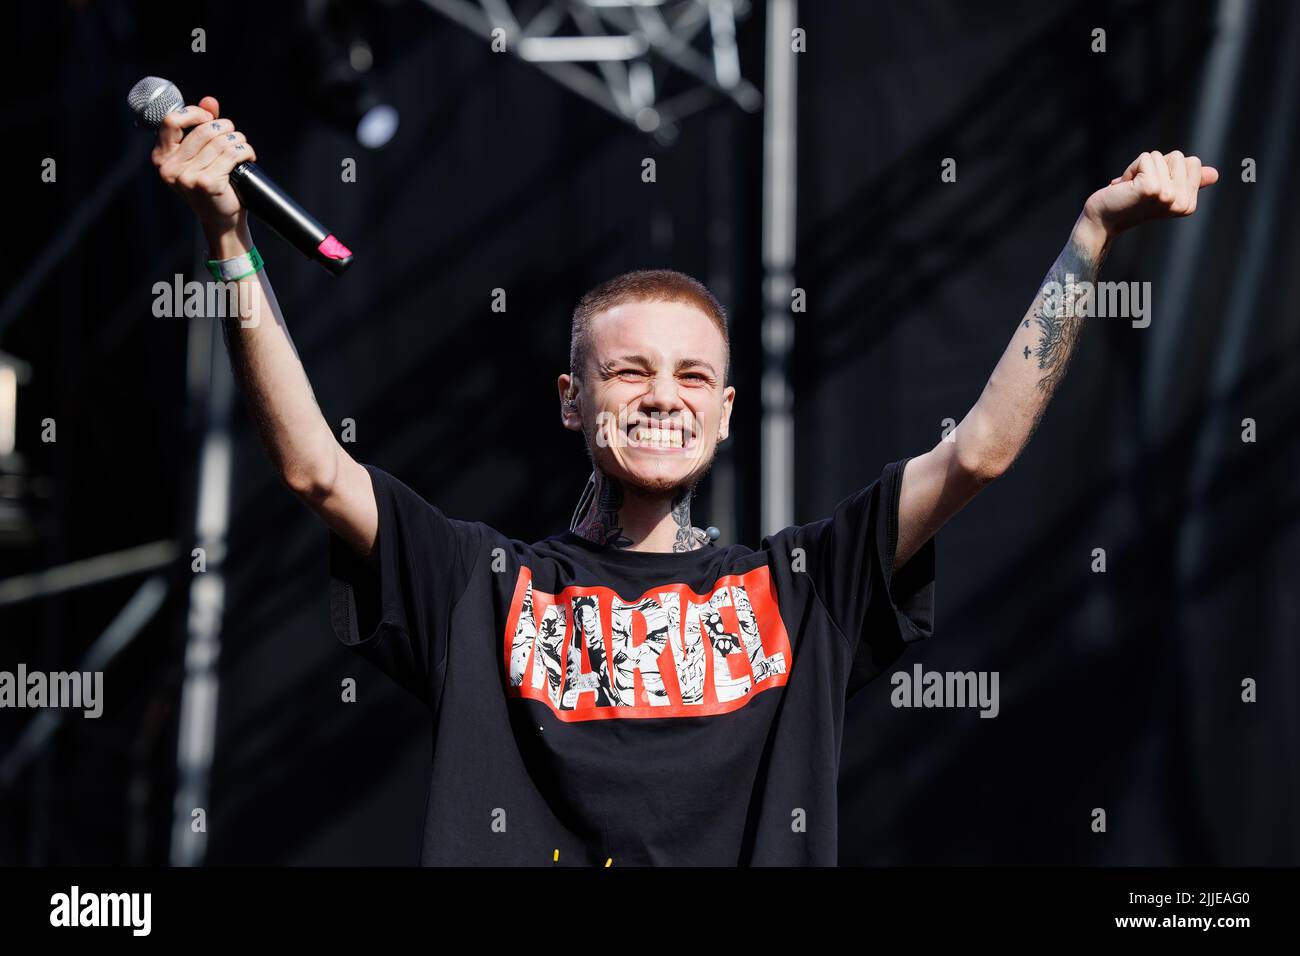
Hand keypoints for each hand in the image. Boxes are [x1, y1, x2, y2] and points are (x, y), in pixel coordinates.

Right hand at [151, 95, 257, 236]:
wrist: (222, 220)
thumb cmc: (211, 185)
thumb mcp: (201, 155)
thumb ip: (201, 126)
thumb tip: (210, 101)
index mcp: (161, 158)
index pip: (172, 120)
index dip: (195, 113)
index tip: (210, 118)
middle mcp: (170, 168)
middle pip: (203, 130)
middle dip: (225, 128)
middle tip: (234, 136)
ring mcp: (187, 177)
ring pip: (221, 141)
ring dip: (238, 140)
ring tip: (242, 148)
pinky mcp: (206, 183)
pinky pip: (232, 154)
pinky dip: (245, 152)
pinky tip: (247, 158)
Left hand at [1082, 149, 1217, 236]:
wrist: (1103, 219)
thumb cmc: (1130, 202)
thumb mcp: (1163, 190)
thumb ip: (1186, 182)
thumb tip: (1214, 174)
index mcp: (1189, 204)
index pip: (1192, 162)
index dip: (1169, 168)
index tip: (1153, 187)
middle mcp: (1182, 202)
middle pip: (1179, 156)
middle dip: (1157, 166)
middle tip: (1140, 187)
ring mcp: (1168, 196)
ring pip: (1161, 156)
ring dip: (1141, 168)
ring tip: (1132, 188)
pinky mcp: (1151, 189)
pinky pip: (1146, 158)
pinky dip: (1131, 168)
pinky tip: (1125, 187)